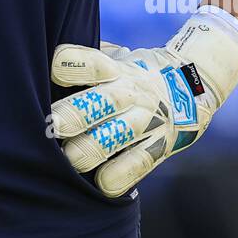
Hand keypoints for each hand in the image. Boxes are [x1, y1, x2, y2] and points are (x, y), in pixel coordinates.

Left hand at [49, 10, 237, 196]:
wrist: (194, 82)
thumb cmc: (136, 71)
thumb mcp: (117, 55)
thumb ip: (88, 57)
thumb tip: (43, 54)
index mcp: (116, 68)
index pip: (92, 62)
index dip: (71, 64)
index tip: (52, 70)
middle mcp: (130, 93)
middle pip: (103, 101)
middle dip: (75, 114)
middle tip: (52, 125)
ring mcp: (146, 120)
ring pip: (118, 135)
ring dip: (92, 148)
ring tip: (70, 159)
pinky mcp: (159, 145)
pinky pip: (139, 163)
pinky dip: (120, 175)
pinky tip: (101, 183)